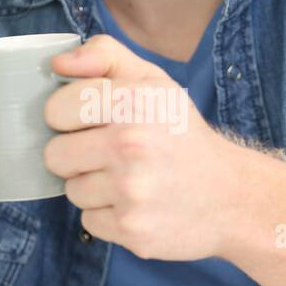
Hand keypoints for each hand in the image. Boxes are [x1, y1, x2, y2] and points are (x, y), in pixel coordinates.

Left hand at [43, 34, 238, 259]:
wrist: (230, 194)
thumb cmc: (182, 136)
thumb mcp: (154, 82)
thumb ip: (105, 57)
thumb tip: (57, 64)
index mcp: (134, 101)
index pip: (56, 109)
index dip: (69, 117)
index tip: (92, 122)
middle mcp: (131, 144)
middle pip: (55, 154)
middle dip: (78, 155)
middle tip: (112, 155)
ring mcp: (130, 190)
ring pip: (72, 190)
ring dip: (94, 187)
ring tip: (129, 180)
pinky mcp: (131, 229)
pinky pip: (89, 220)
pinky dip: (108, 216)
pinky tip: (136, 205)